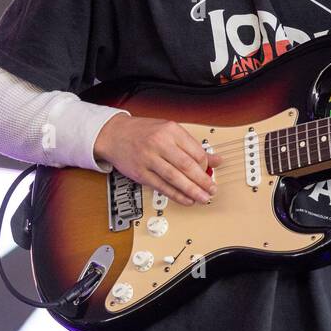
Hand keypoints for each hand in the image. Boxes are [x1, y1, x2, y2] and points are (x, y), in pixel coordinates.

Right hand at [94, 114, 222, 205]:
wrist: (114, 134)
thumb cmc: (143, 132)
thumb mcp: (169, 131)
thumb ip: (193, 146)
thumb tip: (216, 159)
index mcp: (171, 131)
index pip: (196, 151)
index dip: (206, 166)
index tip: (210, 173)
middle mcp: (160, 143)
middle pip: (187, 166)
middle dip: (202, 181)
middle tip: (212, 190)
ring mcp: (148, 159)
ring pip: (175, 178)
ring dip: (192, 191)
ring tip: (203, 198)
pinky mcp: (140, 173)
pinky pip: (161, 187)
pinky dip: (176, 195)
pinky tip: (186, 200)